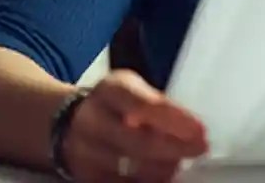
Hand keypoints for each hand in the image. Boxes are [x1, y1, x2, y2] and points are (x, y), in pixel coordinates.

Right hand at [61, 69, 208, 182]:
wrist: (65, 120)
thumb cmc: (114, 104)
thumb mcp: (132, 90)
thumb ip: (157, 106)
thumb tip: (192, 130)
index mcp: (110, 90)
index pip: (144, 106)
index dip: (175, 120)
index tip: (200, 129)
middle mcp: (92, 120)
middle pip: (138, 142)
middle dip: (175, 148)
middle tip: (200, 148)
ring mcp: (85, 151)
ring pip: (131, 169)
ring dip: (163, 168)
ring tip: (179, 162)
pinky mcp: (85, 175)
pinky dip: (146, 182)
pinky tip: (162, 177)